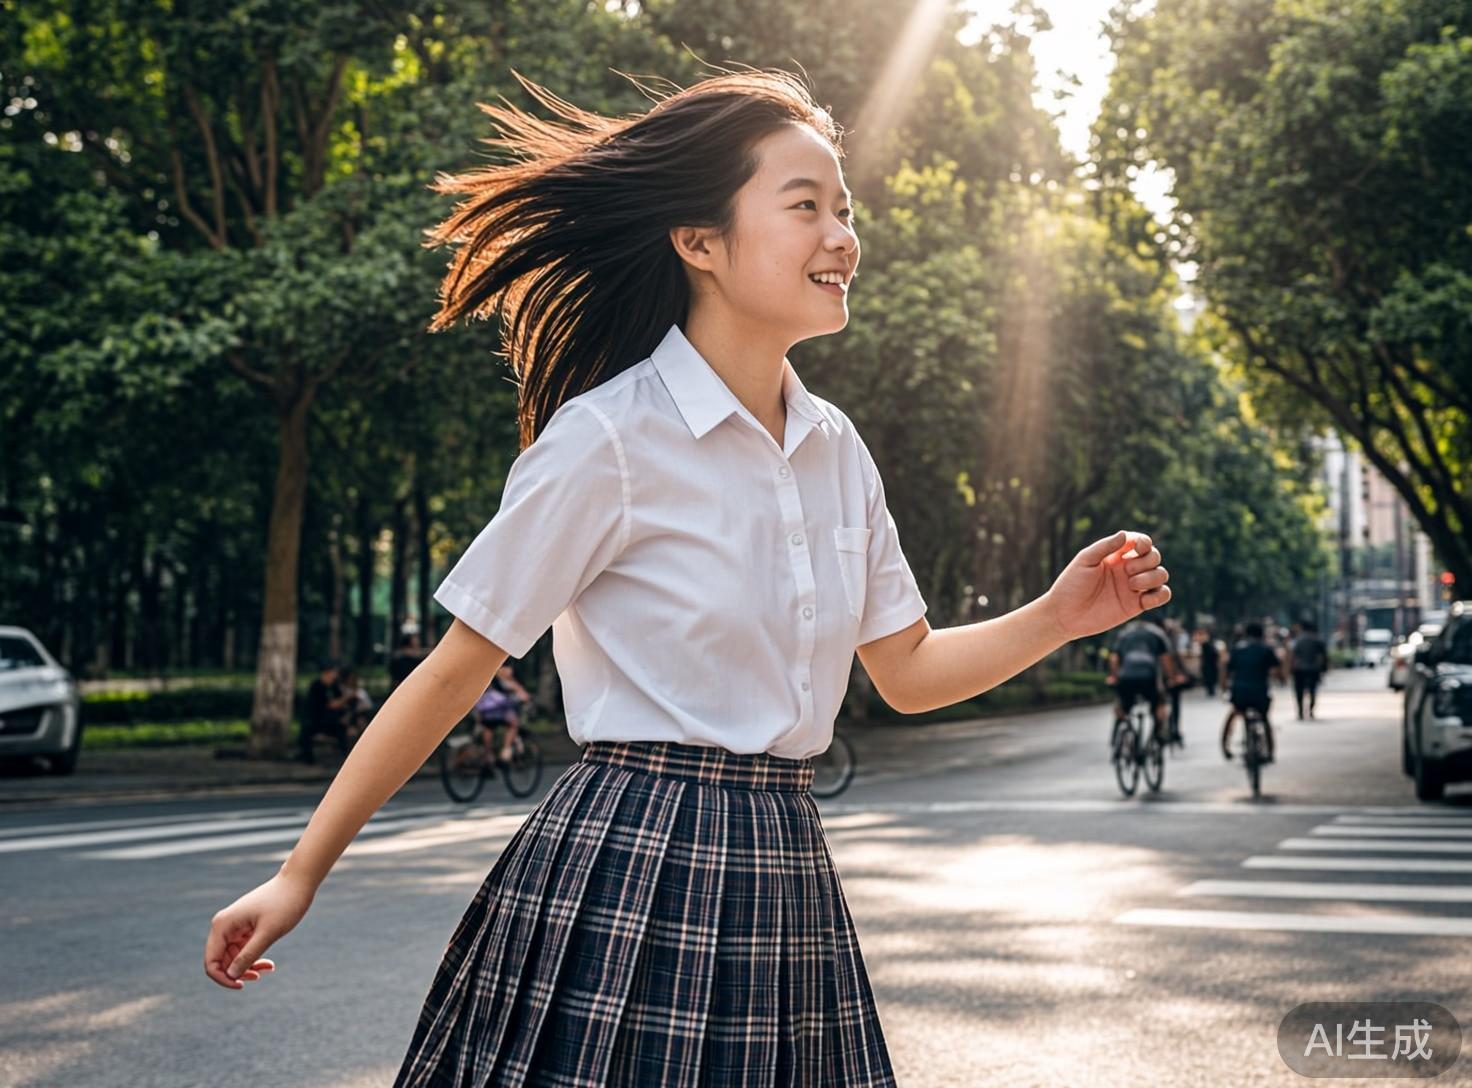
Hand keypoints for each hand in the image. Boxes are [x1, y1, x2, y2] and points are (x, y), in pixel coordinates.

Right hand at [204, 872, 314, 989]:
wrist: (298, 883)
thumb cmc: (285, 904)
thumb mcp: (268, 933)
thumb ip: (249, 955)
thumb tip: (231, 975)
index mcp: (223, 925)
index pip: (211, 962)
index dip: (222, 978)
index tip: (242, 985)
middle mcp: (225, 926)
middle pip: (222, 961)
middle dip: (239, 972)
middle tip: (261, 975)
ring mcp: (236, 927)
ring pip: (234, 957)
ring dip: (249, 966)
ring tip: (269, 968)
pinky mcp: (247, 928)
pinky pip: (244, 950)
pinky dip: (255, 958)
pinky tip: (270, 964)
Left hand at [1043, 530, 1171, 641]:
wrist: (1065, 615)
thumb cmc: (1071, 585)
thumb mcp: (1085, 560)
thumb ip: (1105, 546)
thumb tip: (1125, 534)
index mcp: (1115, 555)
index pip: (1140, 542)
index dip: (1144, 542)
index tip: (1138, 547)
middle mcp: (1127, 569)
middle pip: (1154, 557)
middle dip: (1146, 561)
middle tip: (1127, 572)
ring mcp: (1133, 587)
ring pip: (1161, 575)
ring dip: (1152, 577)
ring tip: (1131, 584)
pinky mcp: (1137, 605)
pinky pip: (1162, 595)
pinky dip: (1160, 594)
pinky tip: (1143, 598)